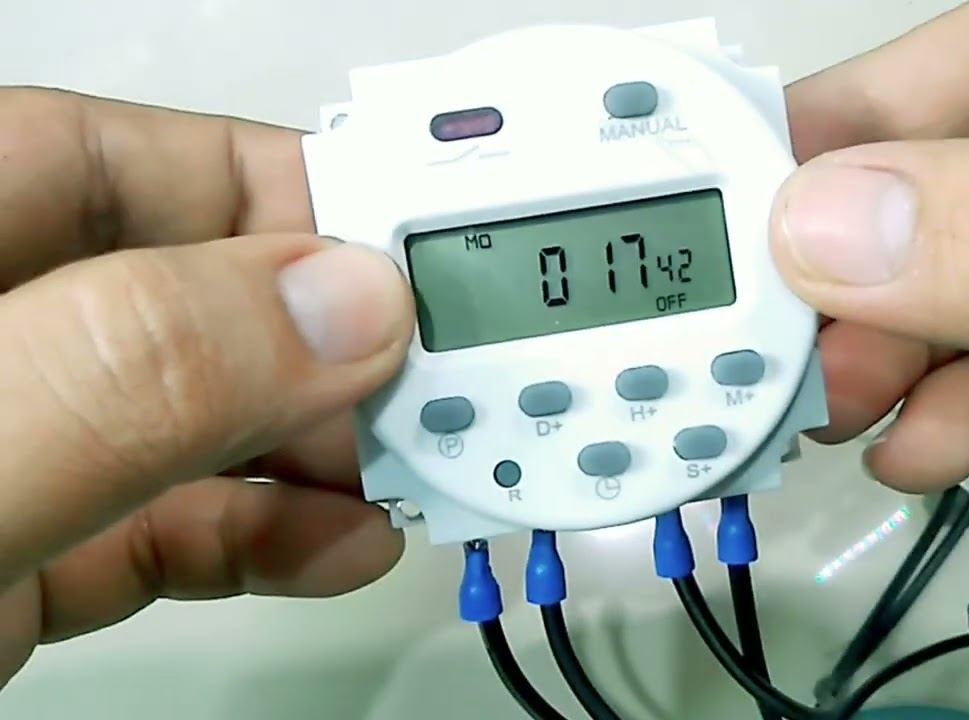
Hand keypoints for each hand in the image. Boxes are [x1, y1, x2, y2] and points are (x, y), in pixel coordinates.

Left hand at [0, 89, 413, 686]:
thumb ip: (131, 372)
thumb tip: (341, 309)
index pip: (143, 162)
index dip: (303, 192)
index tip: (435, 251)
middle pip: (205, 294)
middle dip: (344, 343)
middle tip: (455, 382)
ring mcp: (14, 444)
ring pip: (208, 412)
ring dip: (331, 446)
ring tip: (424, 471)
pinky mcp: (28, 548)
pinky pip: (175, 518)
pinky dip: (271, 532)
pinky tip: (344, 545)